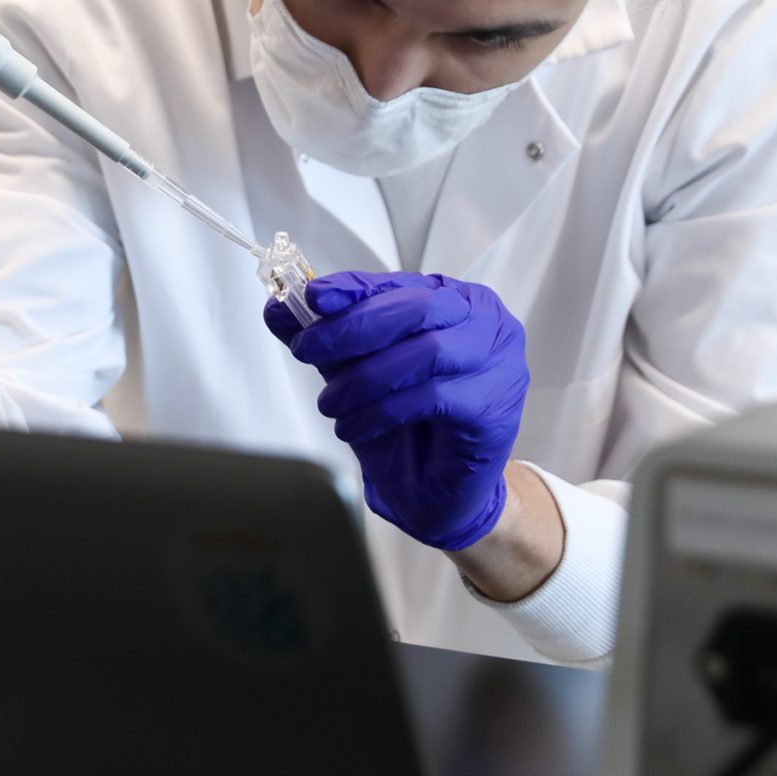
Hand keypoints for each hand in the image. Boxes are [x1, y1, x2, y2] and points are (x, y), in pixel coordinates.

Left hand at [263, 271, 530, 552]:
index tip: (312, 296)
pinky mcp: (495, 406)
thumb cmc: (403, 423)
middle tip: (306, 350)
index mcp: (455, 300)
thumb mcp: (355, 371)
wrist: (435, 492)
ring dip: (364, 378)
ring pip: (426, 353)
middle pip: (416, 308)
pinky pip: (433, 397)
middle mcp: (485, 322)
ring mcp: (499, 363)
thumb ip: (324, 336)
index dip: (354, 288)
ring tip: (331, 403)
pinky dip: (383, 411)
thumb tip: (277, 307)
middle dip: (352, 328)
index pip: (400, 283)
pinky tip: (355, 426)